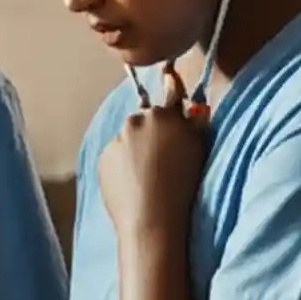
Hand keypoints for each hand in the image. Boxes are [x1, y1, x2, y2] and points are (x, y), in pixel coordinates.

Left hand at [98, 63, 208, 237]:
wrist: (151, 218)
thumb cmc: (182, 184)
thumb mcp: (198, 150)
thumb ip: (195, 124)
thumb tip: (195, 107)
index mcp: (161, 115)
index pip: (169, 95)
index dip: (172, 93)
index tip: (171, 81)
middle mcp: (135, 121)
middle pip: (145, 117)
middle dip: (152, 128)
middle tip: (163, 153)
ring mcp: (116, 139)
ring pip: (128, 137)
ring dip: (135, 147)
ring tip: (148, 173)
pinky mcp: (103, 157)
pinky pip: (115, 155)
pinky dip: (122, 163)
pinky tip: (134, 181)